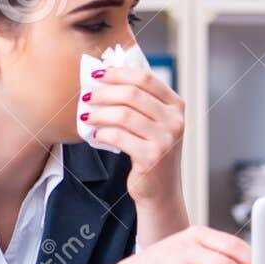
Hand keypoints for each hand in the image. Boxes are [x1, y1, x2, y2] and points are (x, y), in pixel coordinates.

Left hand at [81, 62, 184, 209]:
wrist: (161, 190)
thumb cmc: (151, 152)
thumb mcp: (154, 123)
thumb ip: (140, 101)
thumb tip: (106, 75)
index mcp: (176, 105)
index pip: (145, 78)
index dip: (118, 73)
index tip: (98, 74)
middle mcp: (175, 120)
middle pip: (132, 93)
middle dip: (104, 92)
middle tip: (88, 96)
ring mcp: (165, 139)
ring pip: (123, 114)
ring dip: (99, 113)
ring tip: (87, 116)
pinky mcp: (152, 157)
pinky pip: (118, 137)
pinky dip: (102, 133)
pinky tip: (96, 135)